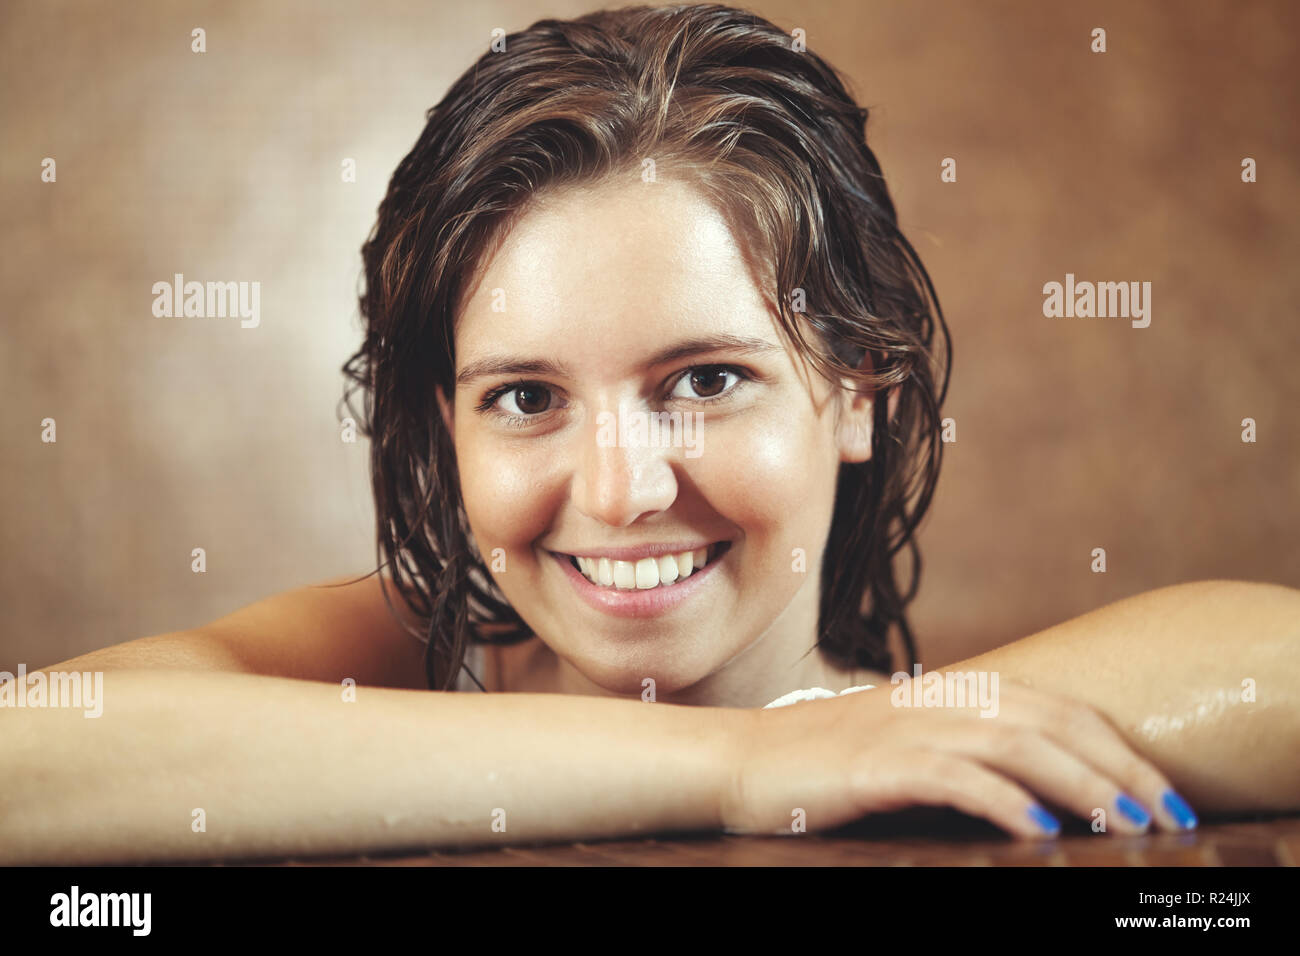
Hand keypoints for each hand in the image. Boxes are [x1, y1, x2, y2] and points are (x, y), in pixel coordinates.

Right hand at [722, 675, 1197, 837]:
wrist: (737, 760)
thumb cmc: (822, 764)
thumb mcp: (903, 746)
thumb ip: (962, 748)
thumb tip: (1033, 784)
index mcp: (948, 694)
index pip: (1054, 707)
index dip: (1115, 745)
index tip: (1162, 790)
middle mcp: (934, 701)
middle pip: (1048, 720)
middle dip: (1119, 766)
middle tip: (1170, 814)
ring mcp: (902, 730)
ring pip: (1013, 742)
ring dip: (1079, 784)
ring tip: (1124, 825)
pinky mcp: (872, 766)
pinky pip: (951, 777)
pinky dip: (1003, 802)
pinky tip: (1038, 834)